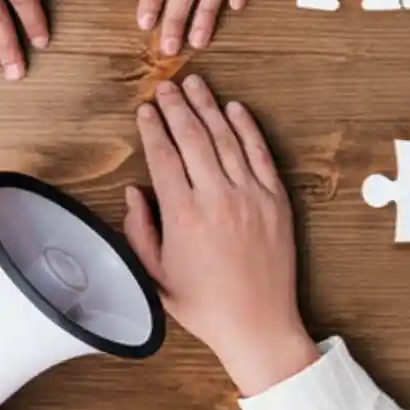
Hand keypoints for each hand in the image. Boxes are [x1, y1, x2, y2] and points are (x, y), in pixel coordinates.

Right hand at [124, 75, 319, 396]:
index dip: (152, 127)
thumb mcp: (155, 274)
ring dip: (208, 106)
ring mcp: (250, 196)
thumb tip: (134, 192)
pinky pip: (259, 154)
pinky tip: (234, 109)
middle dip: (176, 106)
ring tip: (195, 85)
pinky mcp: (276, 200)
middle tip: (166, 86)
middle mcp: (217, 198)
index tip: (144, 109)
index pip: (162, 155)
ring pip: (225, 137)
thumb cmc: (204, 305)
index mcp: (182, 215)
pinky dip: (246, 127)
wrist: (258, 325)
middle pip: (192, 136)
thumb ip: (139, 230)